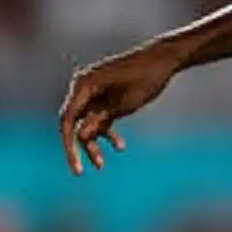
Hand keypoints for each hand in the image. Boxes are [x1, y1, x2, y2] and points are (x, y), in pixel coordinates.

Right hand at [58, 44, 182, 175]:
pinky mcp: (105, 95)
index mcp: (83, 85)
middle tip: (82, 171)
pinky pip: (99, 117)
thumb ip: (102, 119)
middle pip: (74, 123)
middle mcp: (83, 87)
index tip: (76, 167)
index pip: (68, 120)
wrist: (163, 60)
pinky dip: (106, 132)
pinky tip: (120, 146)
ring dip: (93, 142)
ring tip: (102, 165)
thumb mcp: (125, 104)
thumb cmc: (145, 79)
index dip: (69, 145)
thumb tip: (81, 135)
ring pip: (87, 122)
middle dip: (79, 147)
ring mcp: (94, 91)